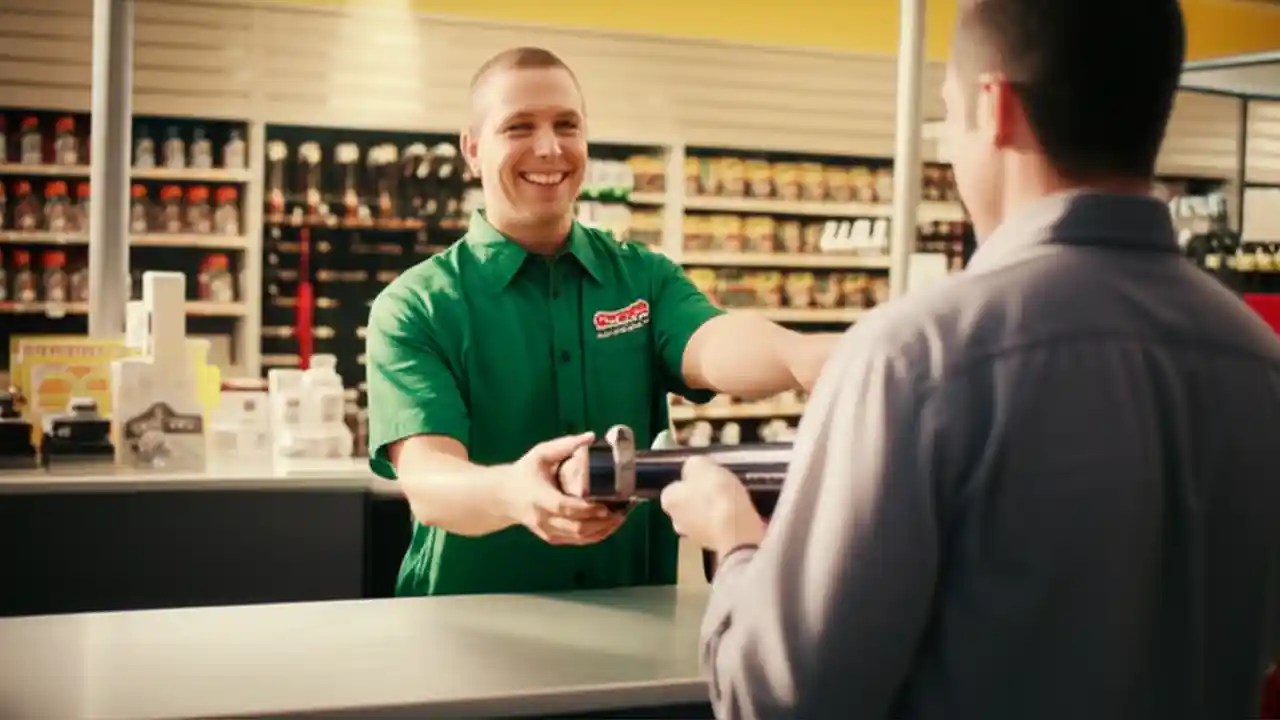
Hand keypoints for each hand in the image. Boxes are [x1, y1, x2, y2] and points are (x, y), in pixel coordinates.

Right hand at [503, 432, 625, 545]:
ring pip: (579, 537)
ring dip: (602, 530)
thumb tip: (590, 436)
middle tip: (621, 512)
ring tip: (620, 518)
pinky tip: (609, 527)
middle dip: (602, 522)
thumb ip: (564, 445)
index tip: (606, 506)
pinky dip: (595, 536)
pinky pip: (577, 541)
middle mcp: (543, 518)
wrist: (503, 497)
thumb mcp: (540, 454)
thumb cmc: (524, 472)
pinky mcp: (552, 538)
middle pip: (576, 527)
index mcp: (539, 497)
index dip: (586, 509)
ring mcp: (547, 531)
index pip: (564, 507)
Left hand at [660, 456, 765, 554]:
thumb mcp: (700, 464)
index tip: (706, 475)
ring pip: (704, 518)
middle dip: (702, 497)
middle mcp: (676, 521)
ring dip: (716, 510)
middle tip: (720, 486)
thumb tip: (692, 470)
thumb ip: (692, 465)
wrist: (737, 529)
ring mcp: (695, 537)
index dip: (691, 480)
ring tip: (735, 499)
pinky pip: (720, 528)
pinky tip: (741, 513)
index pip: (675, 487)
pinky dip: (728, 522)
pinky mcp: (715, 546)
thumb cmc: (715, 493)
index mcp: (668, 500)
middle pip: (689, 504)